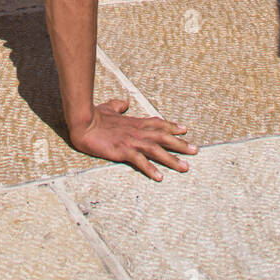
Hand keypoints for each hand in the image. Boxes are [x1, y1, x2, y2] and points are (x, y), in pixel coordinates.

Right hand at [70, 99, 196, 180]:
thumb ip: (118, 106)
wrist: (83, 122)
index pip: (158, 123)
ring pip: (156, 149)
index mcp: (134, 122)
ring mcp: (131, 141)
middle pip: (163, 136)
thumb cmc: (94, 116)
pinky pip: (139, 161)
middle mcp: (137, 131)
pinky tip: (160, 177)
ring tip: (185, 167)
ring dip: (172, 158)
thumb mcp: (109, 108)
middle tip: (195, 150)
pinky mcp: (122, 151)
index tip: (185, 130)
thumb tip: (124, 102)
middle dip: (180, 144)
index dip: (171, 126)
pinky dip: (151, 168)